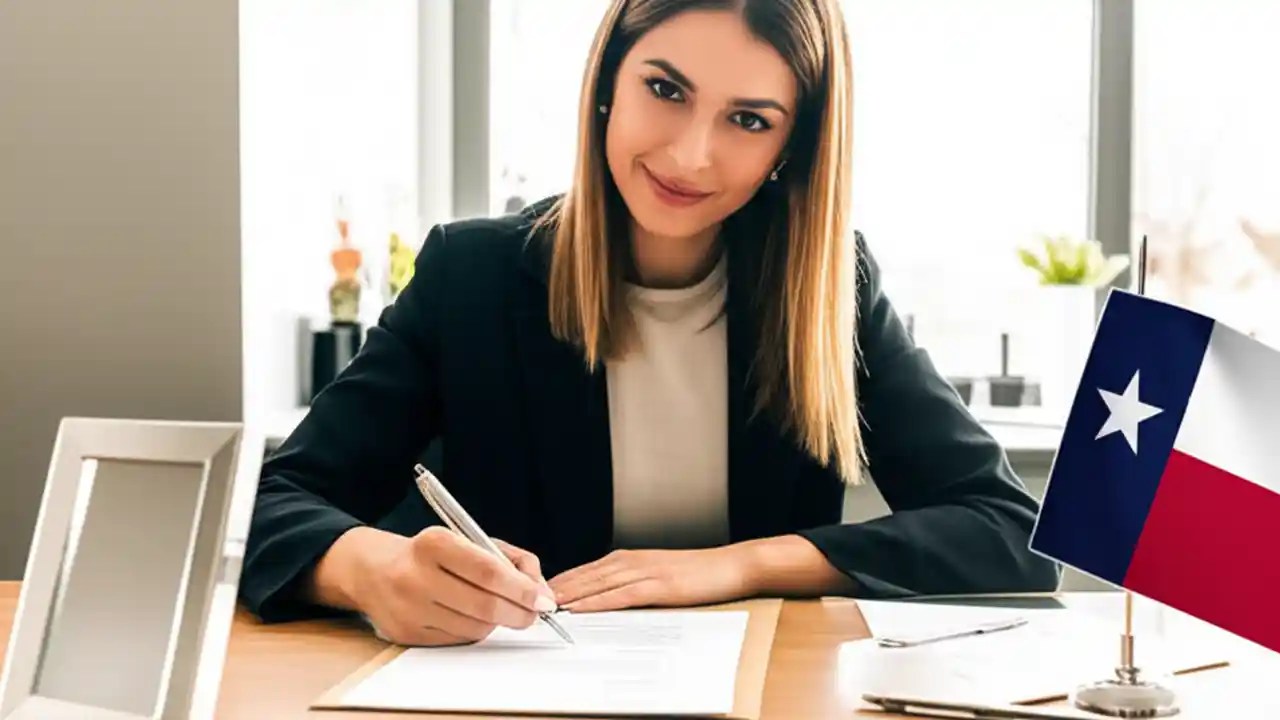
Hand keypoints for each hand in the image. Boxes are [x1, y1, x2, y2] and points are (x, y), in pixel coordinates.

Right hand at [348, 526, 556, 645]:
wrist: (373, 570)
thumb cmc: (431, 553)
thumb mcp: (469, 539)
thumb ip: (511, 560)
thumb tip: (542, 593)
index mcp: (434, 543)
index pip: (489, 572)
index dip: (522, 589)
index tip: (543, 599)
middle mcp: (416, 576)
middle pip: (484, 605)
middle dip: (519, 613)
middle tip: (534, 613)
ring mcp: (408, 609)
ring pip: (474, 628)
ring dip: (497, 623)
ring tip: (498, 609)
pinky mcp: (406, 634)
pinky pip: (456, 640)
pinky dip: (474, 631)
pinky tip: (469, 616)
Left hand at [547, 546, 756, 612]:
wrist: (731, 565)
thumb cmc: (698, 573)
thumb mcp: (659, 574)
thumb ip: (633, 582)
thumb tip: (606, 597)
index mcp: (630, 558)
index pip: (587, 570)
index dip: (562, 581)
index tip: (539, 591)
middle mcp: (632, 561)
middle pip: (585, 575)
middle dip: (558, 588)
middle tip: (531, 598)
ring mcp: (645, 571)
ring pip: (597, 583)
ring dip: (570, 595)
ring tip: (546, 604)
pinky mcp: (658, 585)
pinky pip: (621, 595)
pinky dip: (597, 601)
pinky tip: (582, 608)